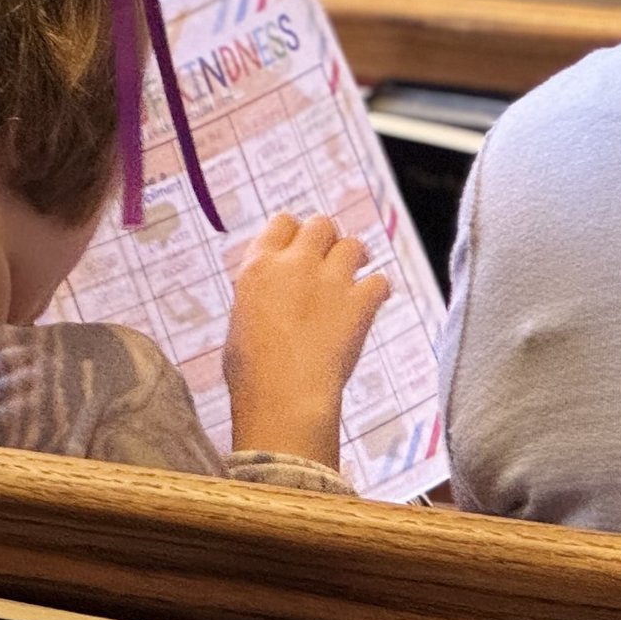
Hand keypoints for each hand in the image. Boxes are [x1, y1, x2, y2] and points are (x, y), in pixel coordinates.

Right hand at [224, 213, 389, 471]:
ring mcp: (330, 280)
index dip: (294, 233)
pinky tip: (373, 303)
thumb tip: (269, 299)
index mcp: (260, 266)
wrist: (284, 397)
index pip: (282, 222)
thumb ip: (259, 297)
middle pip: (321, 224)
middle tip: (329, 262)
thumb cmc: (252, 374)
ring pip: (354, 244)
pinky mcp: (359, 303)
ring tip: (356, 275)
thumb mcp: (240, 323)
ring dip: (355, 258)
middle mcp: (296, 263)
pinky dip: (378, 290)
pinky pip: (380, 281)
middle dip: (327, 239)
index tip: (299, 249)